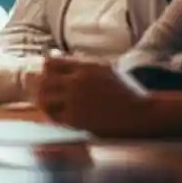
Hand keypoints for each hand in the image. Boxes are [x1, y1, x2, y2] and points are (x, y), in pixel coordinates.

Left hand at [36, 59, 155, 136]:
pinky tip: (60, 118)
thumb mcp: (106, 71)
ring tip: (48, 107)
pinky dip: (54, 117)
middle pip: (43, 81)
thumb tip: (63, 64)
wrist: (140, 113)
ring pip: (44, 99)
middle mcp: (76, 82)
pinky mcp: (76, 118)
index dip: (46, 71)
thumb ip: (84, 67)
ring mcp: (74, 100)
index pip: (51, 64)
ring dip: (44, 103)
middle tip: (43, 94)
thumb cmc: (126, 92)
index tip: (47, 77)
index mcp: (84, 68)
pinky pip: (55, 117)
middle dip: (40, 87)